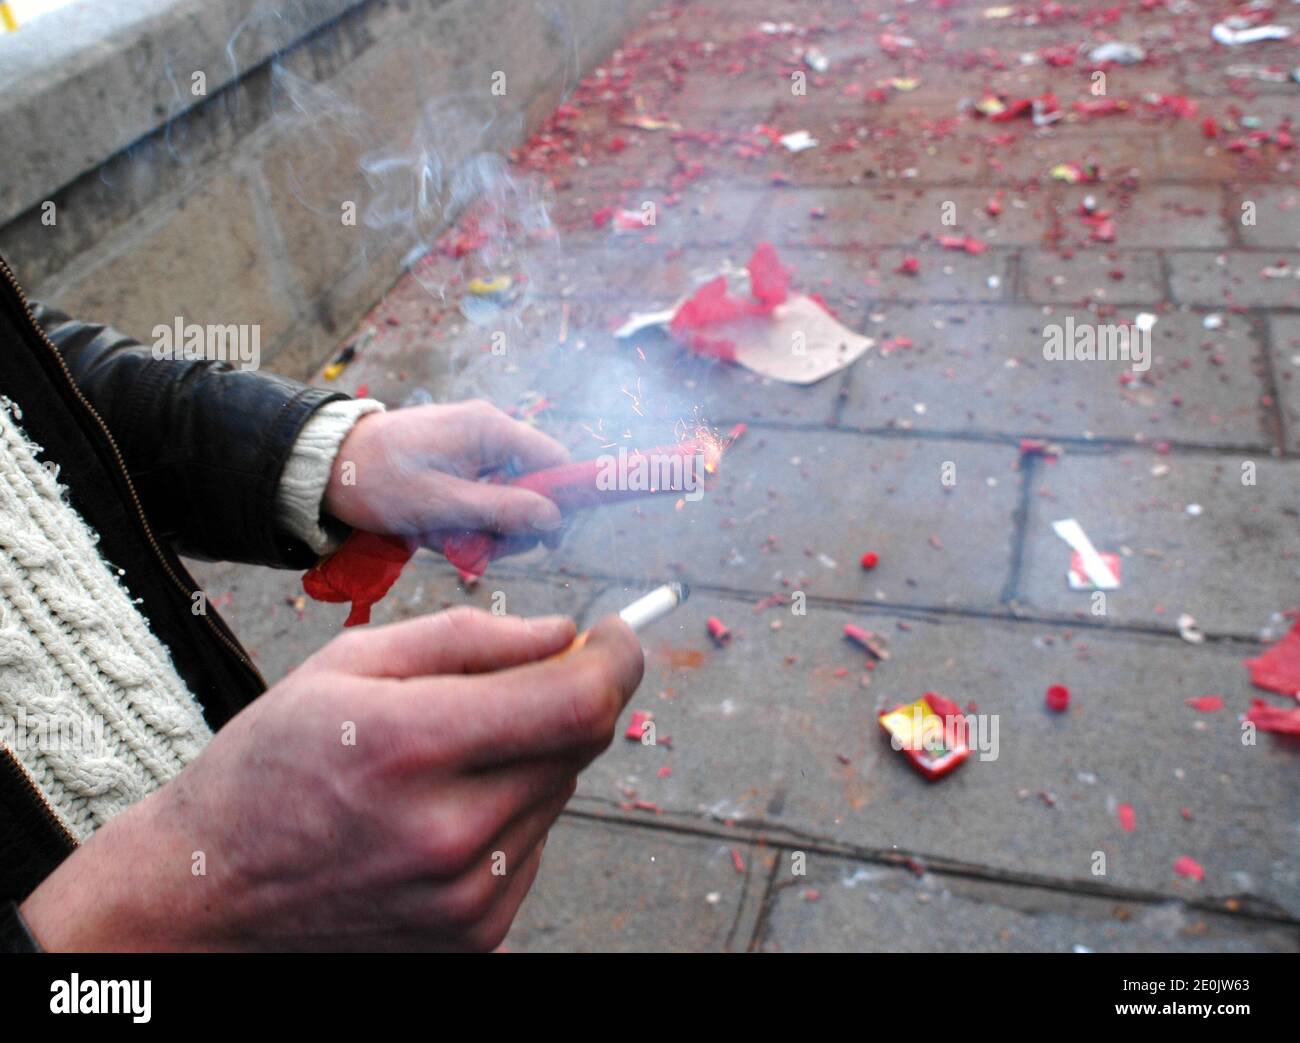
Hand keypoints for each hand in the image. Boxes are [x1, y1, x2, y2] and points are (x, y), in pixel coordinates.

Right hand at [20, 608, 643, 950]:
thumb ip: (466, 639)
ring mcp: (465, 897)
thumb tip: (561, 633)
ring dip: (534, 757)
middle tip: (522, 679)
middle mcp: (448, 832)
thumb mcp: (348, 664)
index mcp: (412, 745)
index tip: (616, 632)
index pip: (577, 702)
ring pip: (559, 793)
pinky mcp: (474, 935)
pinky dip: (511, 812)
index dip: (616, 657)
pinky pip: (534, 846)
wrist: (210, 894)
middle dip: (568, 696)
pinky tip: (443, 809)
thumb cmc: (271, 765)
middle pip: (580, 745)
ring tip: (450, 756)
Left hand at [323, 400, 570, 554]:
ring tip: (452, 543)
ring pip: (509, 495)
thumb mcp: (440, 504)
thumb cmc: (376, 480)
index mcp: (490, 429)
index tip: (546, 542)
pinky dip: (470, 519)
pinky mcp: (458, 460)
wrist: (323, 466)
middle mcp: (488, 430)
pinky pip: (484, 494)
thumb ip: (501, 510)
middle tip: (483, 552)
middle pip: (535, 483)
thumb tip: (553, 519)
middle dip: (515, 525)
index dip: (562, 502)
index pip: (556, 461)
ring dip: (489, 527)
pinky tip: (444, 532)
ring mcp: (472, 444)